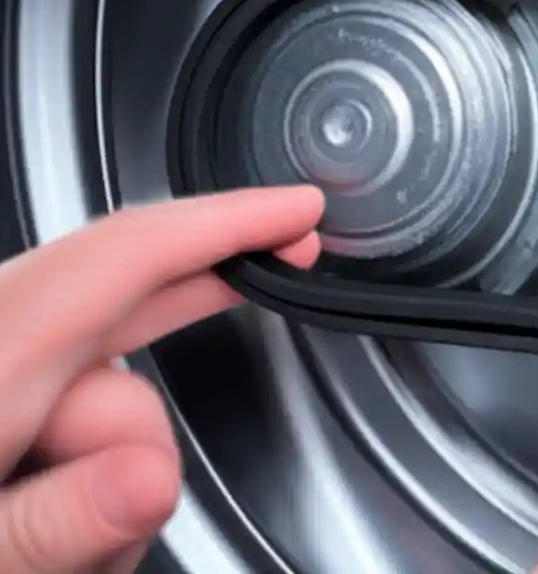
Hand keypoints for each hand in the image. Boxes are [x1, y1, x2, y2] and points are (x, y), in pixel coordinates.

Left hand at [0, 186, 323, 572]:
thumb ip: (42, 526)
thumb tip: (147, 472)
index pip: (119, 258)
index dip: (222, 223)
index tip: (295, 212)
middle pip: (127, 301)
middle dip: (198, 316)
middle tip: (286, 270)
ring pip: (113, 389)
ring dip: (117, 472)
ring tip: (74, 554)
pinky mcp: (1, 412)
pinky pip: (84, 407)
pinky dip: (98, 463)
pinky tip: (70, 528)